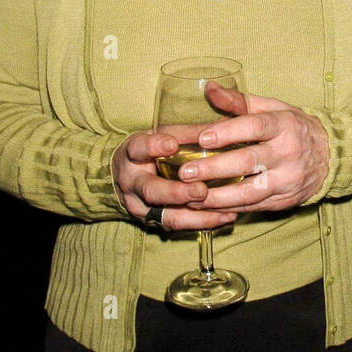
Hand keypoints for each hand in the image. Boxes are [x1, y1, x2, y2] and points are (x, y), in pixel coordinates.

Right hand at [112, 129, 238, 230]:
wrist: (125, 178)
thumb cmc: (152, 151)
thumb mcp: (164, 136)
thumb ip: (189, 133)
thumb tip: (225, 124)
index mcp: (133, 155)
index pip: (139, 149)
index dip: (153, 147)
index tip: (171, 144)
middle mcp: (133, 184)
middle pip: (152, 191)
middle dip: (178, 193)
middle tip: (201, 191)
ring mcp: (142, 207)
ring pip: (168, 216)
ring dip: (197, 216)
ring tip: (225, 212)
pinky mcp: (154, 223)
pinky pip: (180, 226)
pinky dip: (204, 223)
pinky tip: (226, 218)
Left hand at [174, 83, 329, 212]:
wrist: (332, 157)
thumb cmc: (294, 128)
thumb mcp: (273, 108)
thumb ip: (240, 101)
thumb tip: (209, 89)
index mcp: (285, 125)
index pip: (256, 127)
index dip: (228, 132)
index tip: (202, 138)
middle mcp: (288, 153)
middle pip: (249, 162)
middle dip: (215, 169)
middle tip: (186, 172)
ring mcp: (287, 180)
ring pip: (250, 191)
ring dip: (218, 197)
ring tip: (191, 197)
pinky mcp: (284, 200)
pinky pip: (253, 207)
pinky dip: (228, 208)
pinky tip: (206, 206)